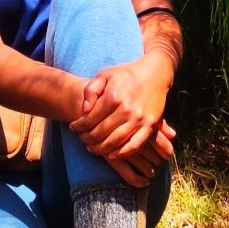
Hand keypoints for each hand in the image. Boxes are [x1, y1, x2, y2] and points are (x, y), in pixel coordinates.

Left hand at [71, 55, 174, 185]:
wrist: (155, 73)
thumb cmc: (126, 74)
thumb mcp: (105, 74)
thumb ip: (91, 90)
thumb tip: (84, 110)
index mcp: (114, 96)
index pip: (90, 119)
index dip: (78, 126)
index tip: (73, 127)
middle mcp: (127, 109)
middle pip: (100, 133)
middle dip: (87, 139)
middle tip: (81, 139)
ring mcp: (139, 119)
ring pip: (115, 142)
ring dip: (100, 149)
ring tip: (92, 148)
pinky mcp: (150, 126)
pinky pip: (134, 146)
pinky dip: (121, 154)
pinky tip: (111, 154)